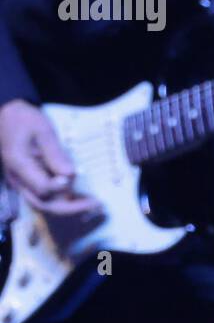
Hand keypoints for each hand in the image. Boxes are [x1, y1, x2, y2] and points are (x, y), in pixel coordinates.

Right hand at [0, 99, 100, 216]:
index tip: (75, 177)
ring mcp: (22, 182)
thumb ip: (55, 153)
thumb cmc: (24, 119)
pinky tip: (80, 196)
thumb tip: (69, 175)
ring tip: (92, 202)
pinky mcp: (28, 181)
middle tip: (96, 203)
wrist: (7, 116)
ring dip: (68, 206)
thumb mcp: (42, 130)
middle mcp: (18, 179)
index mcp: (20, 165)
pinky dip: (62, 199)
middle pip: (43, 204)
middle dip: (71, 207)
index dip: (61, 187)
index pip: (43, 188)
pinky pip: (44, 197)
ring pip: (44, 204)